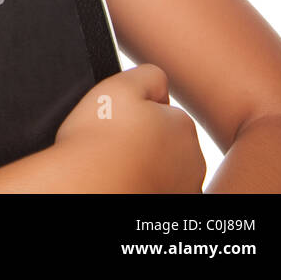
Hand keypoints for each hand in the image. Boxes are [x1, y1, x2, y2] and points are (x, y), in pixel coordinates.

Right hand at [53, 64, 205, 191]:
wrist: (88, 189)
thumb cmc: (98, 143)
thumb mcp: (119, 87)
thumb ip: (148, 74)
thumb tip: (159, 81)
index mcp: (182, 126)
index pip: (163, 112)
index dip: (136, 113)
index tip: (117, 122)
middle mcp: (192, 159)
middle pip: (165, 140)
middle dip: (144, 140)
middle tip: (114, 144)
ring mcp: (183, 188)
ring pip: (162, 167)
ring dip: (144, 165)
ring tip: (115, 165)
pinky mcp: (168, 205)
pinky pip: (155, 187)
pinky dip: (143, 185)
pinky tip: (123, 182)